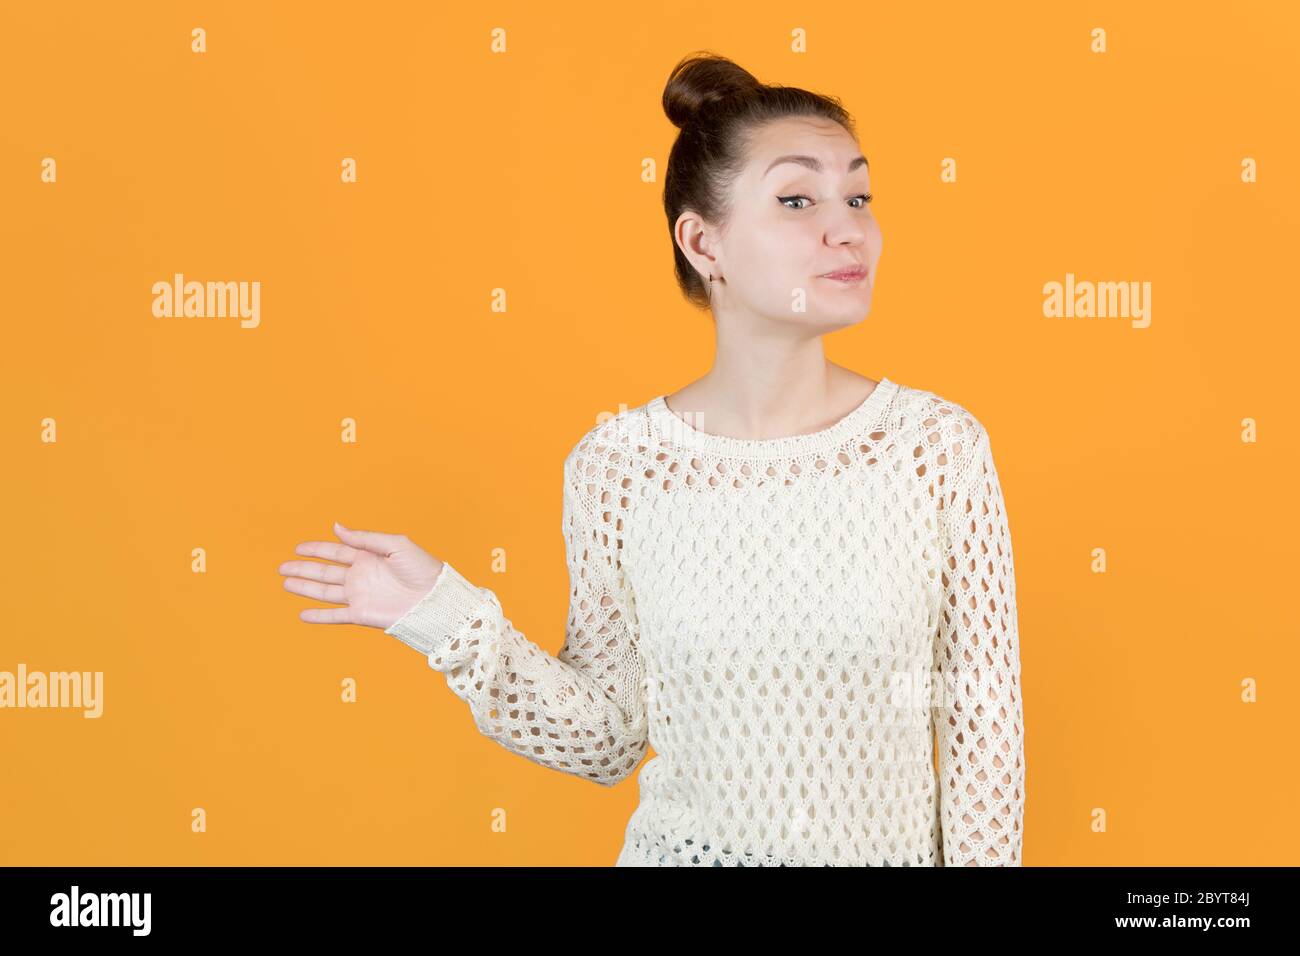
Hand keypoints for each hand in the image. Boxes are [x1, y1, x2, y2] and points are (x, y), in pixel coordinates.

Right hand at [278, 521, 444, 628]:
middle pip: (325, 571)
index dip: (316, 549)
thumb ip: (364, 538)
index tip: (297, 547)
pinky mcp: (362, 614)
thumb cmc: (422, 569)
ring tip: (286, 584)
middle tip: (282, 567)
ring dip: (305, 588)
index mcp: (368, 557)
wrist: (435, 599)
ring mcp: (360, 595)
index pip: (336, 551)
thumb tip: (337, 526)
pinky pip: (336, 616)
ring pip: (325, 592)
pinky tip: (302, 614)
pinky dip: (319, 616)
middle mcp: (361, 576)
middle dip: (304, 568)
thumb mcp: (395, 544)